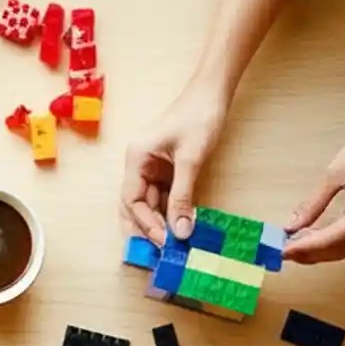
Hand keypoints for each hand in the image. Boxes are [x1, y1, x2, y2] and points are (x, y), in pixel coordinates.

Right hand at [121, 83, 228, 244]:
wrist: (213, 92)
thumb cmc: (199, 117)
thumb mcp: (191, 159)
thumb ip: (183, 197)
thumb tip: (181, 232)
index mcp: (135, 159)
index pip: (131, 200)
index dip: (145, 223)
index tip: (164, 241)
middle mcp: (138, 165)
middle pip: (134, 205)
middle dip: (143, 229)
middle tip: (156, 253)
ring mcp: (152, 167)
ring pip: (149, 203)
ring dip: (158, 223)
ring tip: (171, 245)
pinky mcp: (166, 169)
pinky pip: (163, 196)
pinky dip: (170, 212)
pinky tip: (180, 227)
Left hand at [284, 95, 344, 263]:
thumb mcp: (334, 173)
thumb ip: (312, 205)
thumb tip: (292, 224)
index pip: (328, 241)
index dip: (302, 249)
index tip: (283, 252)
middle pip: (342, 251)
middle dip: (313, 253)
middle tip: (290, 248)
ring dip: (334, 252)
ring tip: (311, 240)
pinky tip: (339, 239)